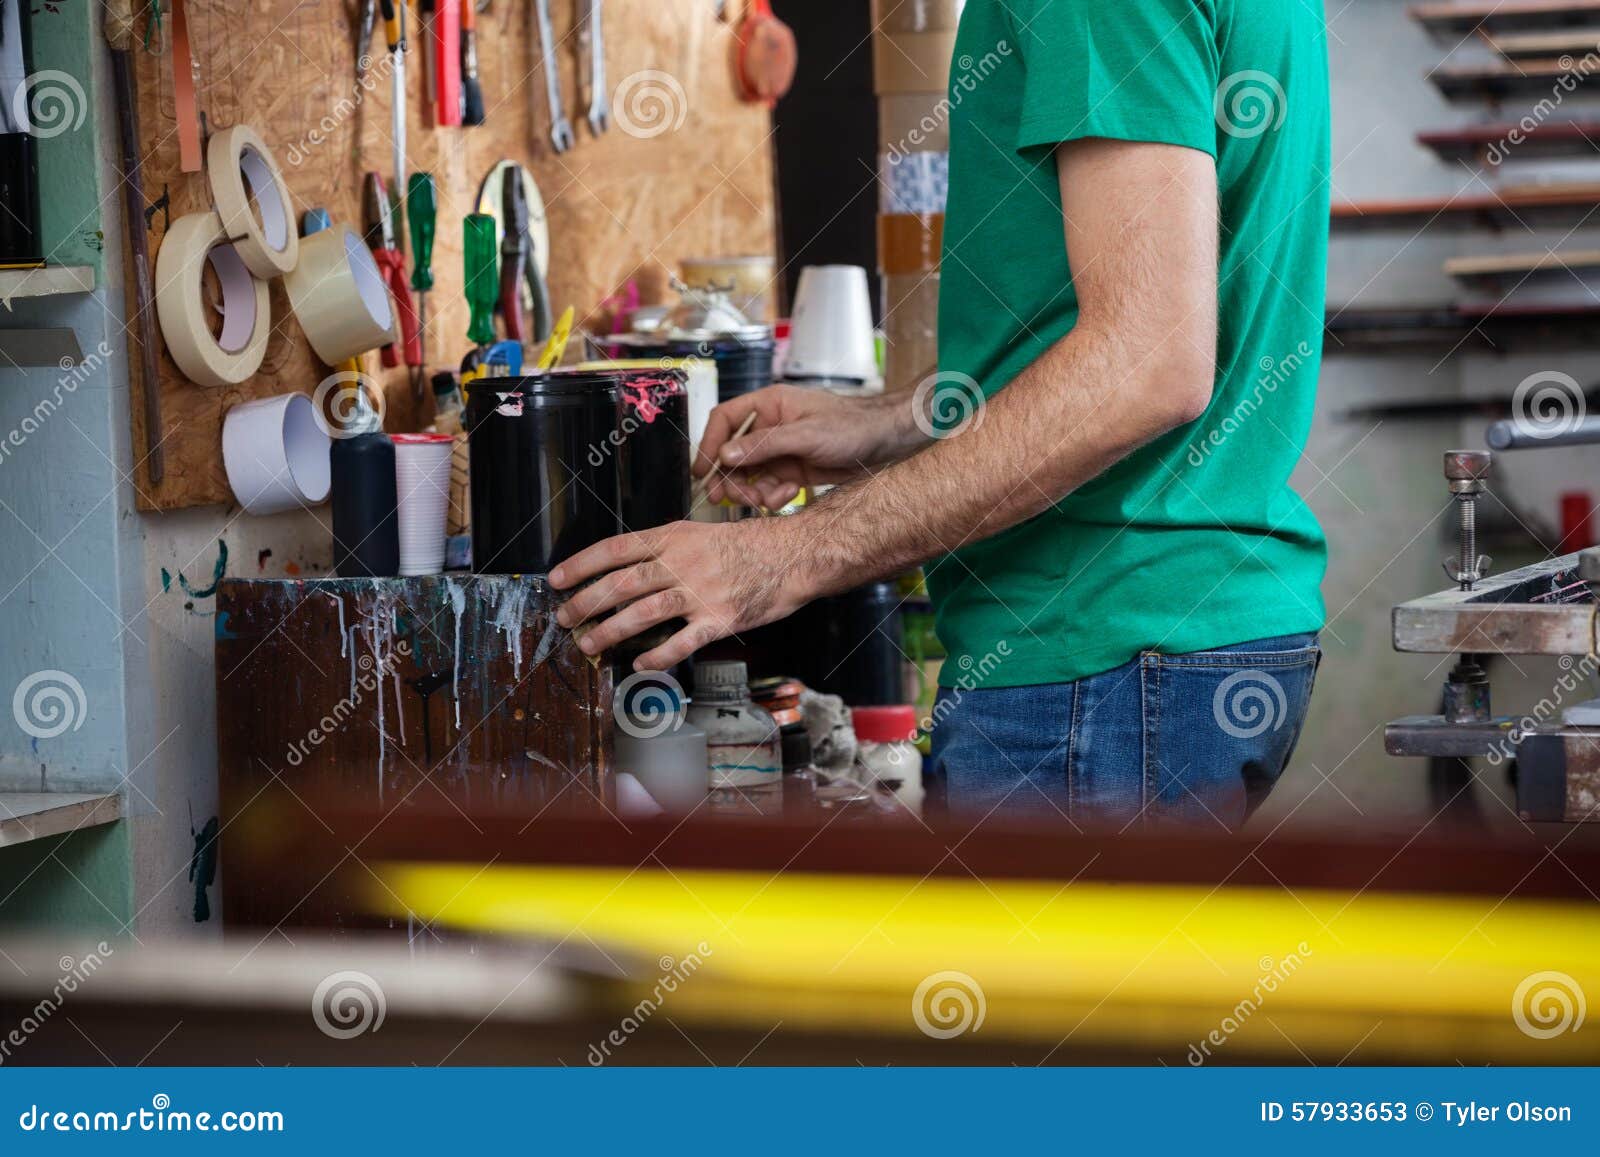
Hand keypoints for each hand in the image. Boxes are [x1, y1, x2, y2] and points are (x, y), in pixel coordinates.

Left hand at [549, 519, 810, 669]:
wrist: (794, 555)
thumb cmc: (750, 545)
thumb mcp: (701, 532)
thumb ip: (666, 548)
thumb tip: (628, 568)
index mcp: (674, 537)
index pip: (616, 548)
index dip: (582, 564)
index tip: (557, 578)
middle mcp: (682, 562)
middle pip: (622, 582)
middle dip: (586, 601)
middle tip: (565, 617)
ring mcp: (701, 591)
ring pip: (643, 612)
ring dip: (610, 630)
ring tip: (589, 642)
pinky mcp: (720, 619)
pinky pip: (682, 642)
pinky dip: (657, 656)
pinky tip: (640, 664)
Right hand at [696, 384, 919, 508]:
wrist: (885, 443)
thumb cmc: (852, 425)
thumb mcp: (805, 435)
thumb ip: (763, 446)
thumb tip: (726, 456)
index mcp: (769, 405)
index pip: (725, 420)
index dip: (709, 444)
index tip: (703, 471)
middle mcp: (770, 427)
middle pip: (732, 453)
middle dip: (729, 477)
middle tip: (724, 499)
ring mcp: (781, 450)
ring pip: (749, 475)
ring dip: (752, 491)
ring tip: (767, 499)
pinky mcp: (792, 470)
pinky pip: (769, 487)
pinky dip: (773, 496)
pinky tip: (789, 495)